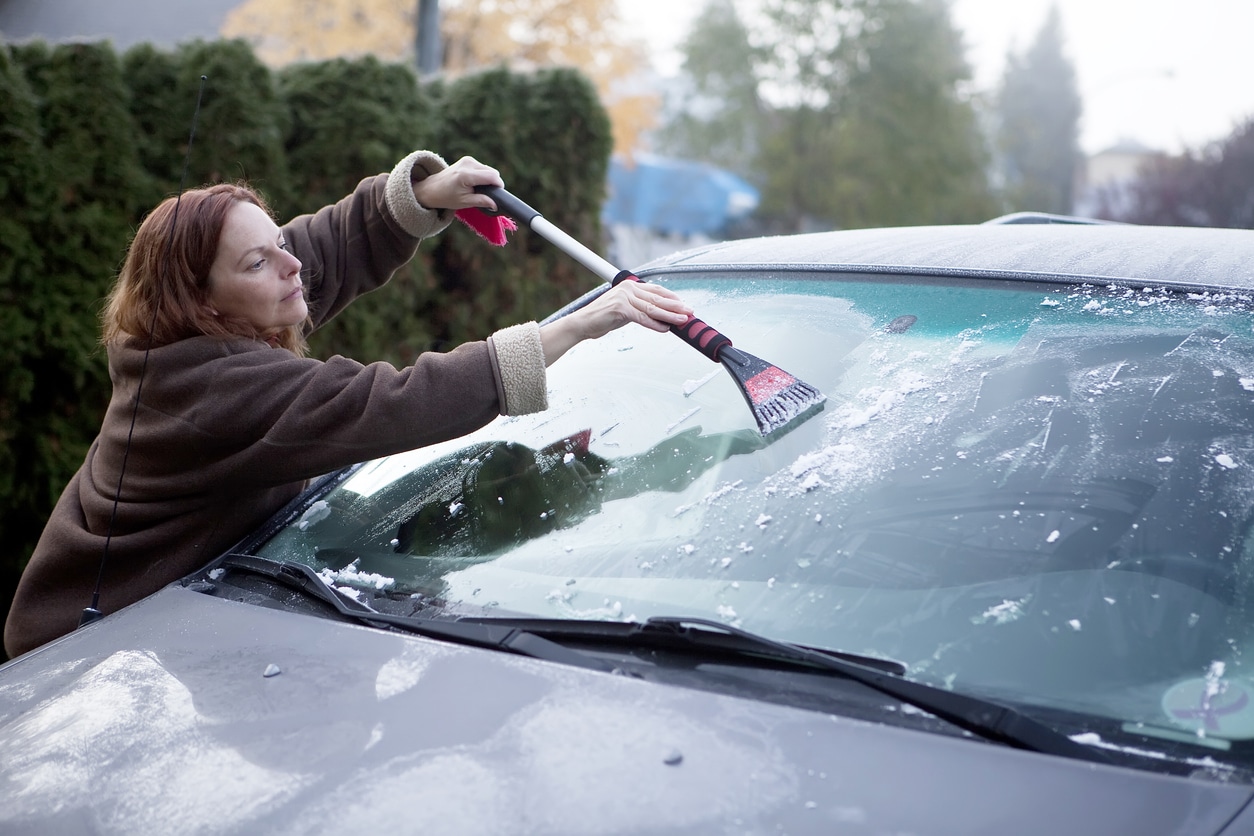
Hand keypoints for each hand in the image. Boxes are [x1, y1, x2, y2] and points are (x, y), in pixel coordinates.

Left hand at [412, 156, 503, 210]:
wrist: (432, 188)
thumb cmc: (447, 197)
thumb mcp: (465, 202)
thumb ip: (482, 201)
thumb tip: (496, 205)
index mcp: (466, 175)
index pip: (492, 176)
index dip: (498, 186)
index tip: (498, 195)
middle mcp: (468, 164)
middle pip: (492, 172)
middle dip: (493, 183)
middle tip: (485, 194)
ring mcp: (467, 160)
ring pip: (489, 169)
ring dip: (488, 179)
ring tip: (477, 189)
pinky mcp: (467, 159)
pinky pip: (483, 167)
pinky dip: (483, 175)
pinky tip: (474, 182)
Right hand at [539, 281, 693, 365]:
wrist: (582, 323)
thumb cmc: (602, 318)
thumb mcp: (624, 310)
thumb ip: (639, 309)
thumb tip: (658, 316)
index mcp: (630, 286)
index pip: (656, 290)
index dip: (672, 297)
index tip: (684, 304)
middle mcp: (628, 289)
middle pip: (658, 298)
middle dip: (676, 306)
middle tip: (690, 312)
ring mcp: (624, 298)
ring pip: (653, 308)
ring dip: (670, 315)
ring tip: (683, 320)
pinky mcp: (620, 309)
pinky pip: (643, 318)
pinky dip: (655, 324)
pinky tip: (665, 328)